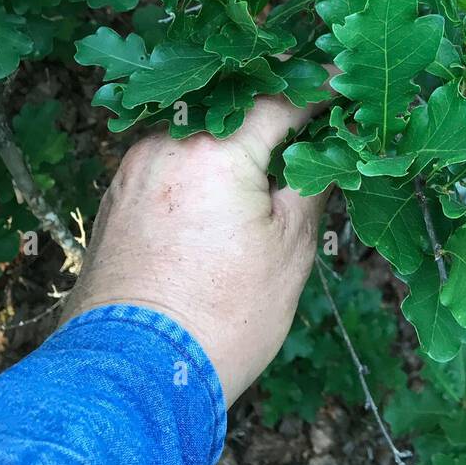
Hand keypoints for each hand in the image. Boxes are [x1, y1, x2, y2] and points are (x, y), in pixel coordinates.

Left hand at [59, 97, 323, 405]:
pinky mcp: (118, 199)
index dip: (319, 89)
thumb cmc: (220, 320)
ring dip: (237, 139)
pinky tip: (228, 188)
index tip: (346, 83)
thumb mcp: (289, 251)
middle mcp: (166, 146)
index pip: (280, 100)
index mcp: (214, 150)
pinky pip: (172, 162)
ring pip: (199, 133)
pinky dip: (204, 165)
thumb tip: (334, 152)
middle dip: (277, 111)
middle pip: (234, 108)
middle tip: (318, 117)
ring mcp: (135, 171)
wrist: (132, 381)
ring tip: (276, 156)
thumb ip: (313, 185)